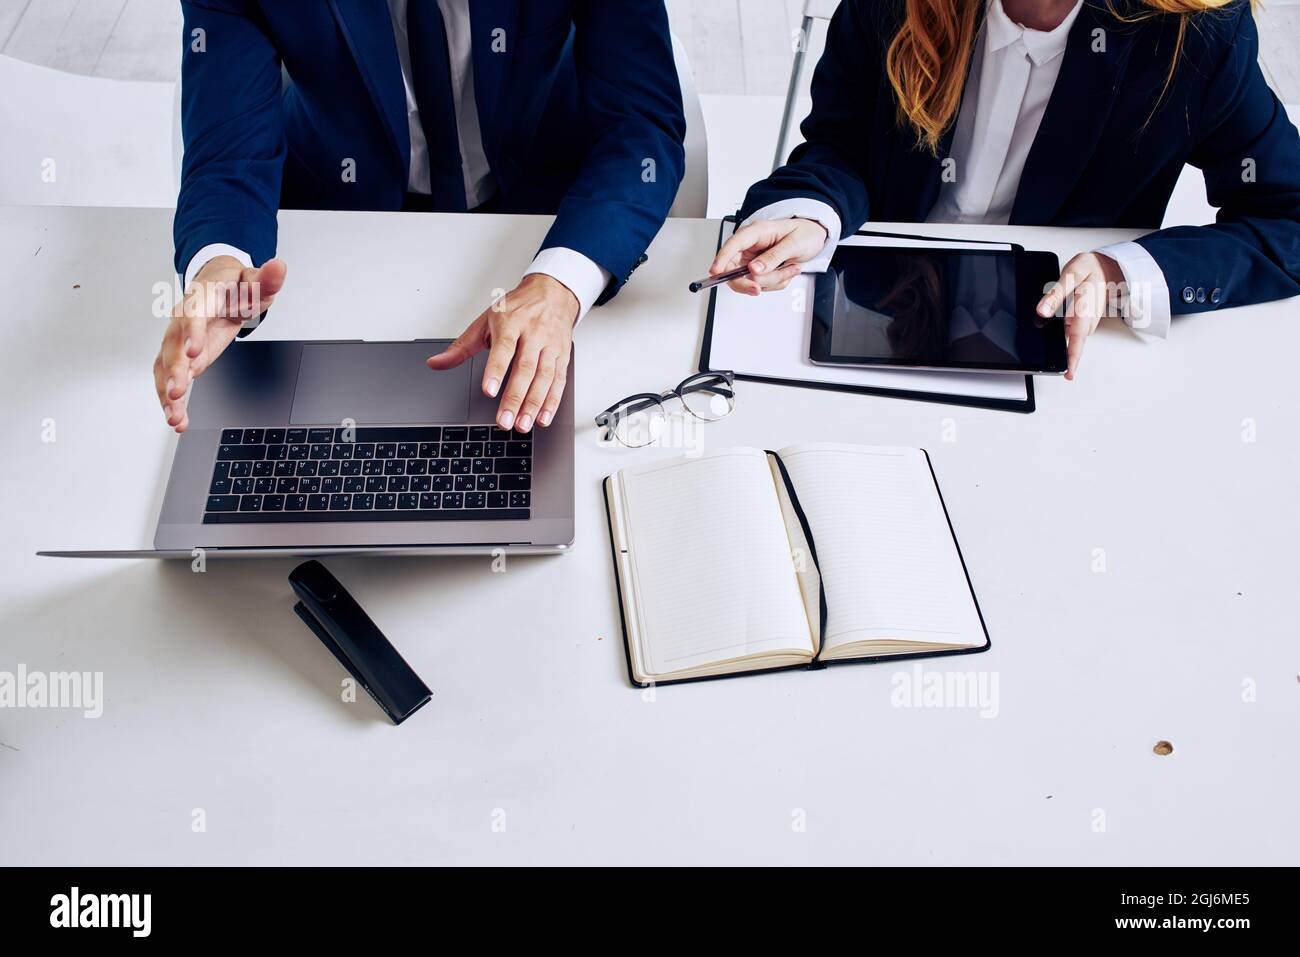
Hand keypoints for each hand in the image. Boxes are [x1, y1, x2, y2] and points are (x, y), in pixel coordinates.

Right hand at [153, 256, 286, 431]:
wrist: (219, 285)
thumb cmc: (236, 285)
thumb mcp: (256, 280)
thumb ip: (266, 278)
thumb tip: (280, 267)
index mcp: (200, 299)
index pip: (193, 316)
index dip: (191, 333)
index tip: (192, 353)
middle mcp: (183, 320)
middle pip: (173, 346)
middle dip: (174, 371)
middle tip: (177, 392)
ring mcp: (178, 340)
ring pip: (166, 367)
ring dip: (167, 393)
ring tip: (175, 417)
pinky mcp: (179, 357)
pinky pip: (170, 378)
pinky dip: (171, 401)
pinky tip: (178, 420)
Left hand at [426, 273, 576, 431]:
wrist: (553, 292)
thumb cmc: (517, 308)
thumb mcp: (486, 321)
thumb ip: (462, 346)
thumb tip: (436, 363)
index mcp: (511, 322)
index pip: (503, 348)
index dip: (496, 370)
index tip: (488, 391)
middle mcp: (533, 333)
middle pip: (525, 369)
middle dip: (515, 398)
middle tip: (504, 421)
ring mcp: (550, 345)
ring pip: (544, 377)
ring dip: (534, 404)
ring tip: (522, 425)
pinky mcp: (563, 355)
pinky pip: (559, 381)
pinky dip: (552, 401)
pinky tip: (542, 418)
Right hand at [709, 217, 828, 294]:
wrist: (813, 237)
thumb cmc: (803, 233)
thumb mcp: (794, 243)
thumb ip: (774, 256)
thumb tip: (754, 269)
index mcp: (756, 231)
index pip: (733, 244)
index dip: (721, 258)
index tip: (716, 272)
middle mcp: (749, 245)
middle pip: (732, 269)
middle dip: (748, 282)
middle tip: (759, 289)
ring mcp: (751, 259)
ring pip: (749, 281)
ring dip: (771, 281)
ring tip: (790, 269)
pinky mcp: (756, 270)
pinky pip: (759, 284)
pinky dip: (774, 283)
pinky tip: (785, 271)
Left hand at [1036, 252, 1124, 379]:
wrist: (1107, 267)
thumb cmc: (1091, 269)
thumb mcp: (1072, 274)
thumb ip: (1056, 294)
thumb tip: (1042, 311)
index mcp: (1086, 310)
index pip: (1077, 339)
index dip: (1073, 358)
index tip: (1069, 374)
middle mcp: (1088, 321)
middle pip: (1070, 340)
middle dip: (1058, 344)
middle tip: (1048, 328)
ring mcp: (1086, 323)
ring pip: (1068, 335)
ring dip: (1058, 333)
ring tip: (1055, 314)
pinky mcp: (1083, 322)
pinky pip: (1070, 329)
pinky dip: (1062, 327)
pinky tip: (1057, 315)